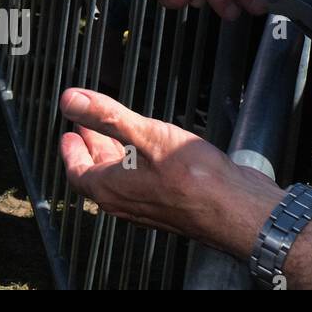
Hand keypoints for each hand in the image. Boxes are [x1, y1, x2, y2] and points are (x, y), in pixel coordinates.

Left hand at [59, 87, 279, 250]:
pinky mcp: (175, 205)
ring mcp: (152, 206)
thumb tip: (68, 99)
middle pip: (99, 176)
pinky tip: (152, 151)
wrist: (243, 211)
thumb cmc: (196, 178)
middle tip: (86, 128)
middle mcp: (128, 203)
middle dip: (91, 148)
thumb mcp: (145, 135)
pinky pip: (146, 185)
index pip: (78, 173)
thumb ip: (105, 116)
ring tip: (115, 134)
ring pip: (124, 180)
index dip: (70, 152)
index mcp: (112, 190)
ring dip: (115, 156)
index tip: (68, 135)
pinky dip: (138, 165)